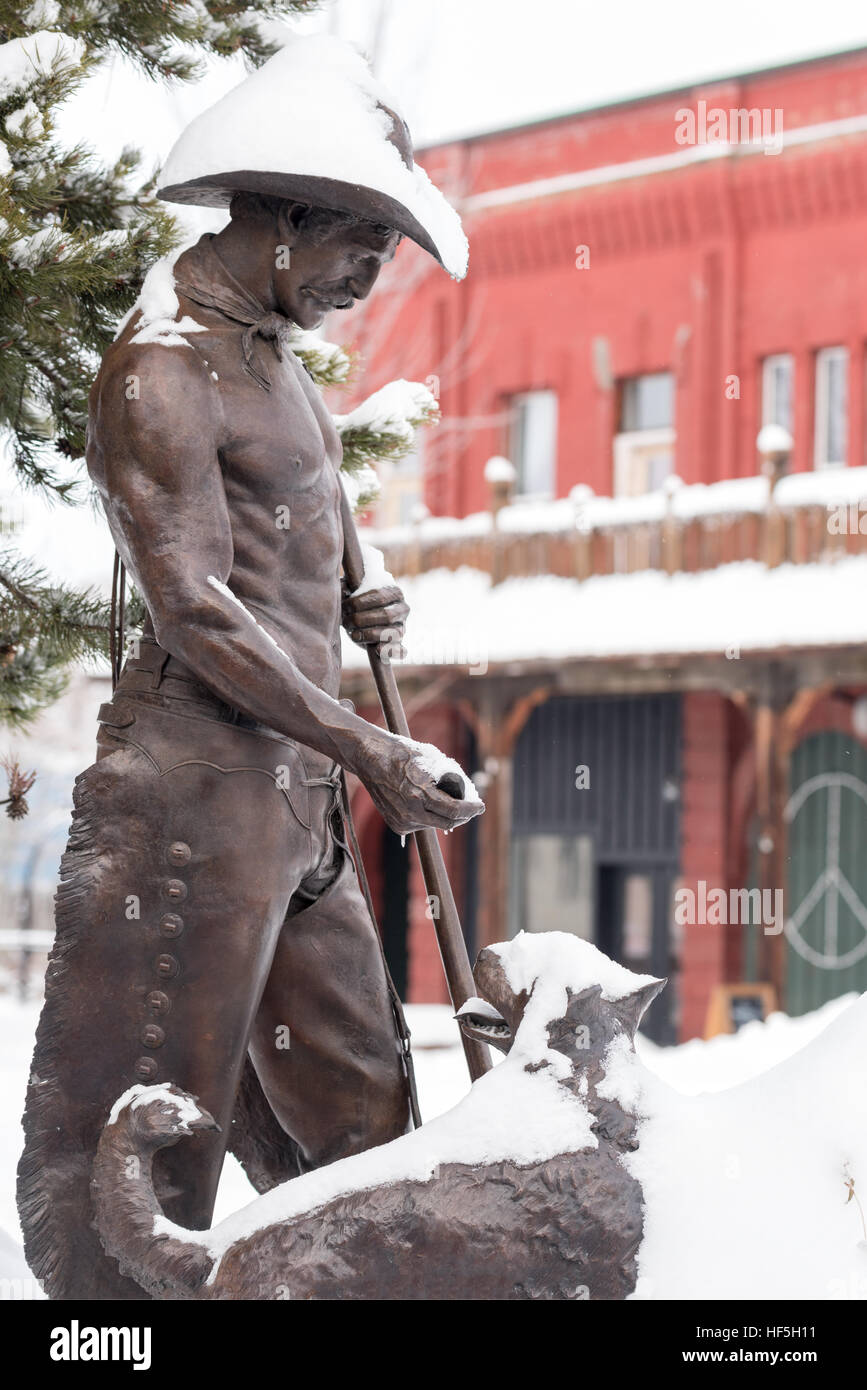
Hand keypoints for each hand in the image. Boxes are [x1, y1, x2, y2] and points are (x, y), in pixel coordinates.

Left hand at [342, 581, 408, 660]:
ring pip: (392, 633)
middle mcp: (402, 609)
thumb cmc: (355, 603)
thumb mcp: (352, 591)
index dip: (360, 602)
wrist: (358, 622)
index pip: (379, 596)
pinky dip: (389, 651)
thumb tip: (348, 582)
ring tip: (354, 635)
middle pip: (386, 615)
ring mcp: (402, 628)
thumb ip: (350, 583)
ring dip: (370, 635)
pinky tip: (377, 650)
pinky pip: (399, 651)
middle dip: (363, 619)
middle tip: (347, 622)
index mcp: (394, 592)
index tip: (345, 606)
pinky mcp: (398, 644)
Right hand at [356, 732, 484, 835]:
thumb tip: (465, 790)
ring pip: (433, 824)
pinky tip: (421, 802)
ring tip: (438, 797)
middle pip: (447, 823)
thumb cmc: (403, 753)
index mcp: (420, 793)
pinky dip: (426, 816)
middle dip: (463, 816)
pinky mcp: (396, 825)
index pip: (453, 810)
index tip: (480, 806)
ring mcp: (402, 821)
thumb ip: (448, 775)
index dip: (470, 810)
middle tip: (471, 808)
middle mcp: (410, 811)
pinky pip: (420, 825)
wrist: (371, 758)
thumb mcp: (431, 757)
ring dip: (442, 815)